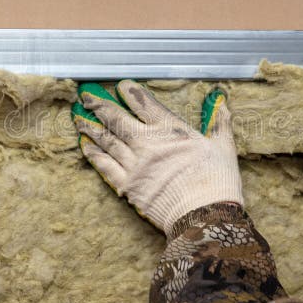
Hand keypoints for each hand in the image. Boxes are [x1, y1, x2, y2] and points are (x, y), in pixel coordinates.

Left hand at [71, 80, 242, 233]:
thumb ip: (220, 124)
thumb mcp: (223, 147)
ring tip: (78, 118)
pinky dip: (94, 155)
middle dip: (100, 105)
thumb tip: (223, 104)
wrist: (206, 216)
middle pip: (117, 119)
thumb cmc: (217, 181)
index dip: (129, 92)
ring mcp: (135, 164)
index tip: (120, 86)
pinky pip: (105, 166)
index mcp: (171, 129)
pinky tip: (86, 147)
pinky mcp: (128, 185)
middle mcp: (148, 142)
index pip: (144, 103)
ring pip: (107, 141)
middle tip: (86, 96)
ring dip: (91, 128)